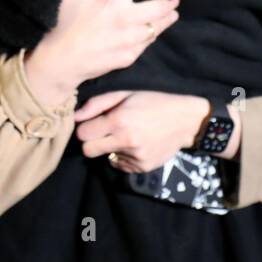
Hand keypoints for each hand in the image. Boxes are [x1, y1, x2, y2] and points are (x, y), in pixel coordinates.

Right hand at [24, 0, 179, 108]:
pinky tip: (153, 32)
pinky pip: (147, 44)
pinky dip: (151, 35)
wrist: (61, 60)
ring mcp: (129, 40)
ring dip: (167, 19)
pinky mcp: (129, 56)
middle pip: (160, 7)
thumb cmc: (64, 24)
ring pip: (157, 27)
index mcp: (112, 0)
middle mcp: (125, 18)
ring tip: (172, 14)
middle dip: (170, 1)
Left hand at [74, 91, 231, 172]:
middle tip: (104, 133)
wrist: (186, 120)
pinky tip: (138, 143)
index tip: (93, 124)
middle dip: (92, 142)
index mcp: (118, 120)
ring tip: (130, 134)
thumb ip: (97, 104)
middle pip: (89, 151)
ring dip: (113, 147)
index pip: (83, 134)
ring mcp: (135, 156)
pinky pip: (121, 164)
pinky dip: (125, 156)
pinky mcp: (142, 167)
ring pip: (107, 156)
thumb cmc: (153, 101)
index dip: (86, 128)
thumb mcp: (125, 94)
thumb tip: (75, 117)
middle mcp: (125, 140)